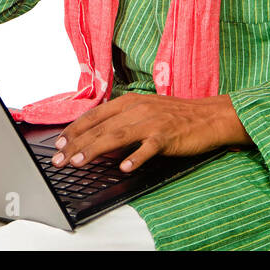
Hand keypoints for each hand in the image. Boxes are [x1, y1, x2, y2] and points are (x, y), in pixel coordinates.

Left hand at [51, 93, 252, 172]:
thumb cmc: (177, 117)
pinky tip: (124, 167)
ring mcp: (152, 121)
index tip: (59, 144)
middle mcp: (138, 108)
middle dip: (77, 144)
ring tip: (80, 162)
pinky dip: (135, 157)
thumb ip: (122, 125)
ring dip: (96, 149)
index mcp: (130, 102)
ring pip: (118, 135)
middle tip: (60, 159)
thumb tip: (99, 143)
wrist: (210, 116)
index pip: (95, 115)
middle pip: (101, 127)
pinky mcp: (167, 135)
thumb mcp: (145, 115)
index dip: (75, 130)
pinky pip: (149, 147)